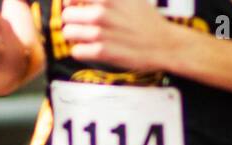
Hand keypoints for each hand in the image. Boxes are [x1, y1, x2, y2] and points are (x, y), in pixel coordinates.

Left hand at [62, 0, 180, 71]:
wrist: (165, 44)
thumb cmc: (148, 21)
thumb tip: (92, 0)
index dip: (71, 3)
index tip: (74, 8)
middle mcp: (100, 13)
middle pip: (66, 16)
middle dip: (73, 22)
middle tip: (83, 28)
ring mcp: (100, 33)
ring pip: (69, 34)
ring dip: (76, 38)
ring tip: (87, 41)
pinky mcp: (103, 52)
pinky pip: (77, 52)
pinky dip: (81, 52)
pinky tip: (91, 51)